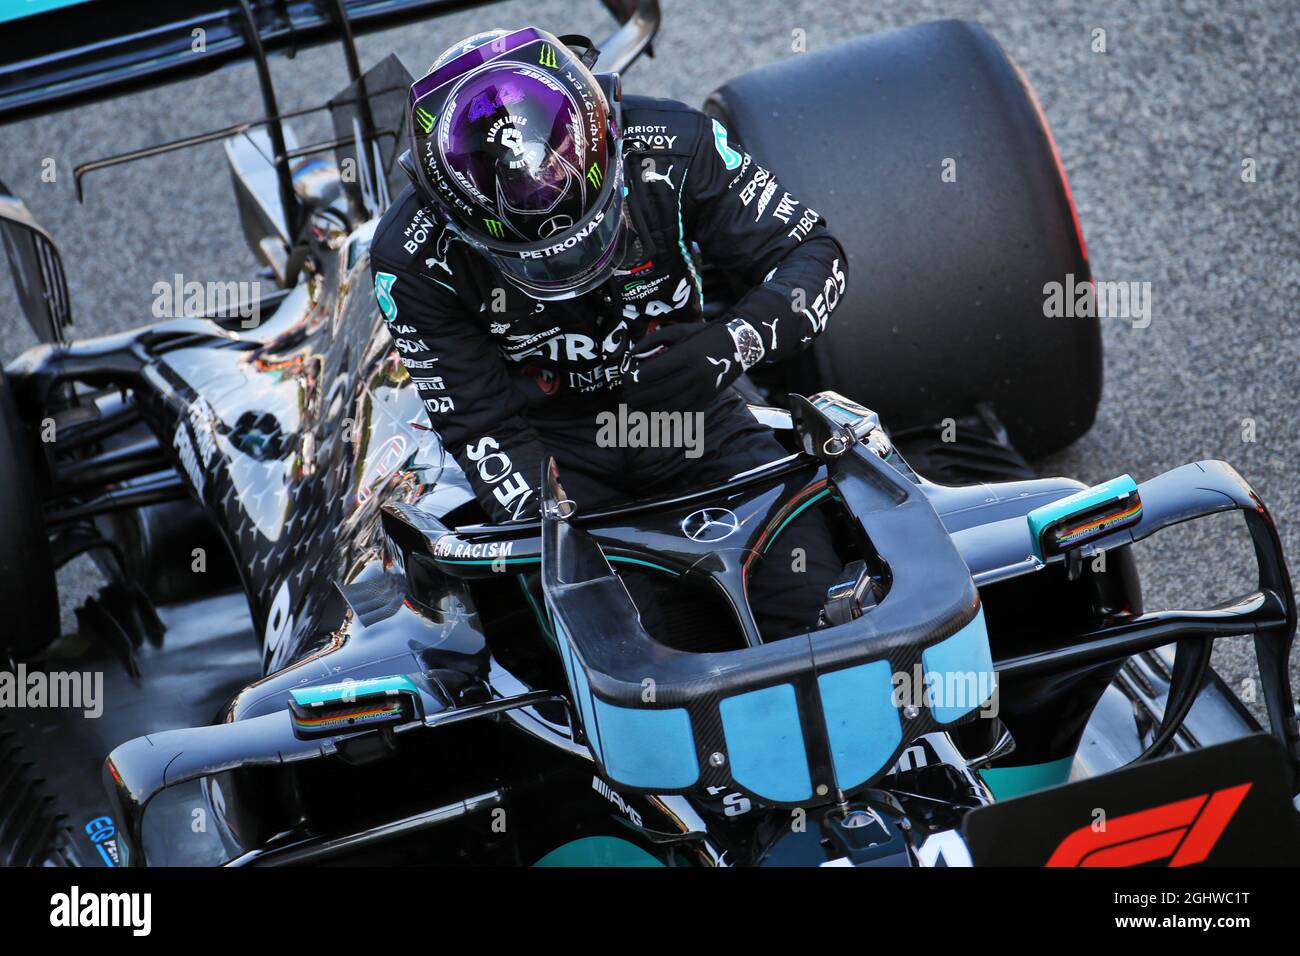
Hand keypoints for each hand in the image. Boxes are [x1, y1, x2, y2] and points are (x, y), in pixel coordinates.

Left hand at [621, 321, 740, 410]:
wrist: (739, 345)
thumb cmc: (703, 335)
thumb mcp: (679, 330)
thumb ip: (653, 340)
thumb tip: (631, 356)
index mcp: (689, 353)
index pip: (658, 369)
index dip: (638, 377)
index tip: (624, 380)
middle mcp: (697, 372)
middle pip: (663, 389)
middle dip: (641, 395)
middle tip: (626, 397)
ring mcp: (705, 387)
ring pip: (673, 403)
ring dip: (651, 408)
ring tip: (635, 407)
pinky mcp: (709, 397)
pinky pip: (686, 410)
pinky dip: (668, 414)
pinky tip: (653, 413)